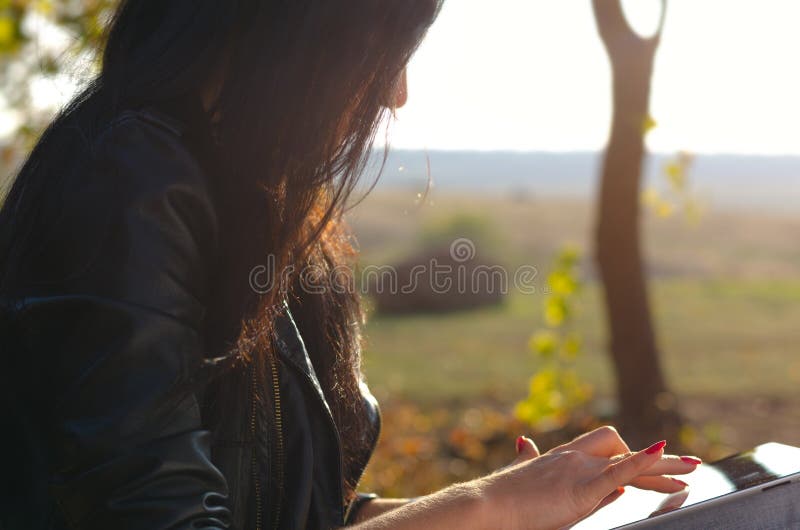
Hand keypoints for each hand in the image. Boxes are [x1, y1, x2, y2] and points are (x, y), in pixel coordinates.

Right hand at [477, 427, 701, 529]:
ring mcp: (578, 468)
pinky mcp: (581, 486)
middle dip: (659, 461)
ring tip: (691, 468)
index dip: (633, 458)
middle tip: (688, 465)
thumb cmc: (499, 497)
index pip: (607, 451)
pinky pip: (618, 471)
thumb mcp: (520, 474)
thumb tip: (526, 444)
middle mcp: (574, 456)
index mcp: (562, 457)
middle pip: (624, 451)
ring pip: (630, 460)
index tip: (655, 464)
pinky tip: (659, 453)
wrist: (487, 504)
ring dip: (664, 465)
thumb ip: (527, 458)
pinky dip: (642, 462)